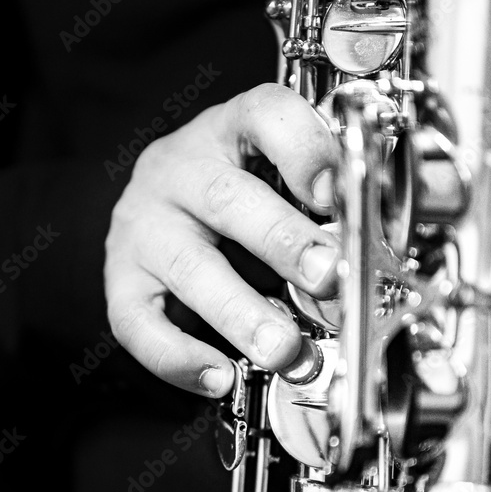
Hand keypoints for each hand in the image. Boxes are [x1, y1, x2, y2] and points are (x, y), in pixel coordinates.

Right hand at [104, 83, 340, 397]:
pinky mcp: (121, 280)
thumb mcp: (272, 173)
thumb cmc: (230, 193)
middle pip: (227, 200)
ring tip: (285, 351)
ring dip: (242, 314)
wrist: (153, 204)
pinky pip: (139, 323)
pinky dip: (179, 357)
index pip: (262, 115)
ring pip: (189, 268)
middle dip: (283, 243)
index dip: (301, 149)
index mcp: (228, 131)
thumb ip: (316, 202)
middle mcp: (179, 171)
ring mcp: (144, 227)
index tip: (334, 191)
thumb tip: (369, 258)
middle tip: (328, 278)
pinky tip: (219, 377)